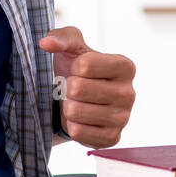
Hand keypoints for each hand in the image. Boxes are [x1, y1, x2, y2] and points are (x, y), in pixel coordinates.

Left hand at [39, 26, 134, 148]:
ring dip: (68, 106)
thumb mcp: (72, 47)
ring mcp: (123, 118)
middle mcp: (129, 93)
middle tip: (74, 89)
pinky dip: (71, 125)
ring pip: (75, 111)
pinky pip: (77, 132)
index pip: (85, 64)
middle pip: (78, 88)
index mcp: (125, 66)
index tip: (79, 70)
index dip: (74, 66)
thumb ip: (61, 38)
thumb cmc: (78, 68)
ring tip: (77, 102)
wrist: (81, 100)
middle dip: (68, 88)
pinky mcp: (112, 138)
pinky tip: (80, 118)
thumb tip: (46, 43)